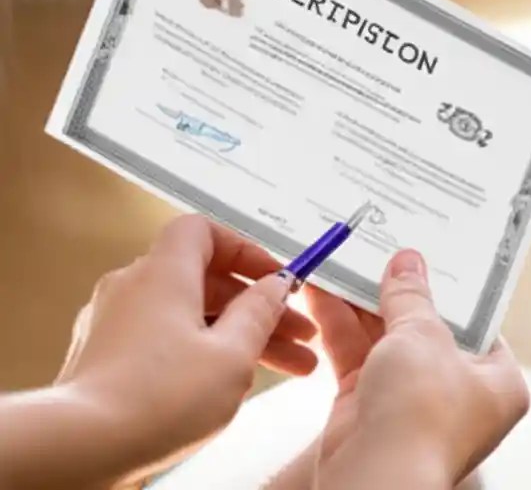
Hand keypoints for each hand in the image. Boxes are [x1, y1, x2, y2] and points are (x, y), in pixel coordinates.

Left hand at [54, 214, 317, 482]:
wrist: (81, 449)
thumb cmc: (157, 400)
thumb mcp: (233, 354)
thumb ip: (260, 312)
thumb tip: (275, 286)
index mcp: (162, 273)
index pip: (204, 231)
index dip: (245, 250)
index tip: (277, 278)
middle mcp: (131, 288)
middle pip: (205, 280)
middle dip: (258, 307)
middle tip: (299, 336)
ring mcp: (113, 323)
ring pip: (189, 315)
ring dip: (237, 335)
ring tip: (284, 368)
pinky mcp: (105, 357)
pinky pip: (163, 339)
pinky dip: (201, 352)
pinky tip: (229, 384)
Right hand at [273, 250, 528, 488]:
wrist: (375, 479)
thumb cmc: (422, 414)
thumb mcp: (423, 337)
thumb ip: (411, 298)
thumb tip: (408, 264)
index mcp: (498, 382)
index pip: (479, 325)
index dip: (451, 291)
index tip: (430, 258)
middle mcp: (459, 395)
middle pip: (426, 330)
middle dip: (397, 294)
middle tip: (378, 252)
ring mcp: (412, 404)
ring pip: (386, 343)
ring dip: (361, 306)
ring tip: (342, 261)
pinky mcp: (369, 411)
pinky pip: (357, 360)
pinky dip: (340, 330)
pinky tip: (322, 294)